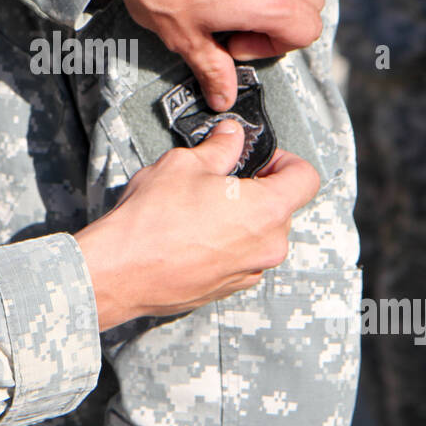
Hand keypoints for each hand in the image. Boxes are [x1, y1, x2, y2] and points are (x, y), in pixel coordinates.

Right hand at [76, 121, 319, 330]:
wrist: (119, 272)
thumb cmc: (150, 222)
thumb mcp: (184, 164)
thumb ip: (219, 148)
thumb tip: (231, 137)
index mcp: (267, 210)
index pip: (306, 177)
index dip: (285, 160)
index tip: (260, 159)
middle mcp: (268, 246)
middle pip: (282, 207)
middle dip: (257, 190)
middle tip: (220, 180)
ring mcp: (249, 272)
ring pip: (260, 235)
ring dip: (240, 219)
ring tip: (200, 209)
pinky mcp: (228, 289)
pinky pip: (240, 258)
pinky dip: (225, 244)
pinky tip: (191, 235)